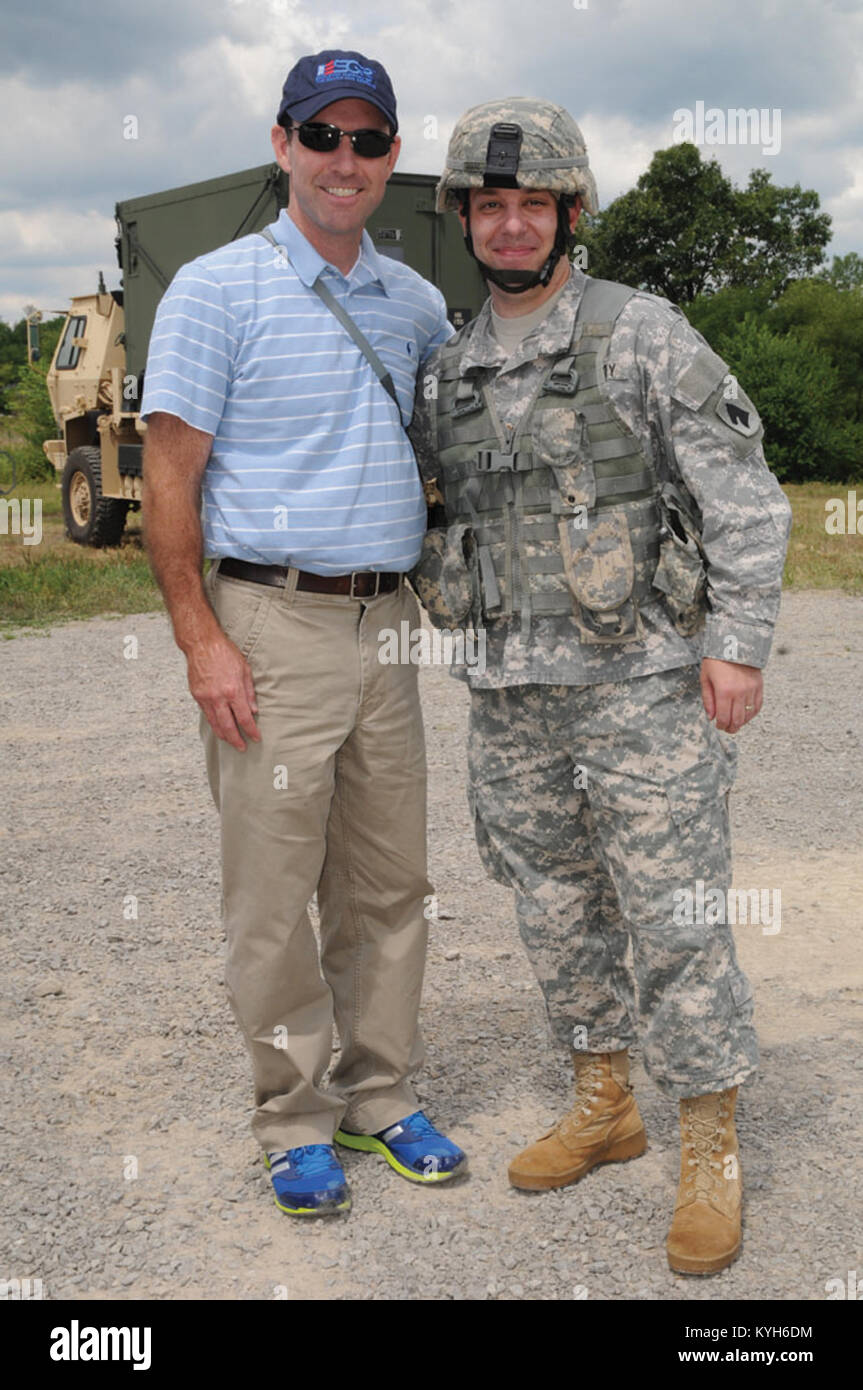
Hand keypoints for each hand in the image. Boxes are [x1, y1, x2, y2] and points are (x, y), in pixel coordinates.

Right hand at [186, 630, 259, 750]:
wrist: (201, 644)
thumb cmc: (225, 653)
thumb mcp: (245, 669)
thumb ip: (250, 692)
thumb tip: (254, 710)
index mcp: (233, 690)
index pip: (244, 718)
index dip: (251, 731)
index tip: (256, 738)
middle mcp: (218, 697)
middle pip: (228, 726)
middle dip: (236, 740)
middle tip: (242, 748)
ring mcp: (205, 697)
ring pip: (215, 723)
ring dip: (223, 735)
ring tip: (231, 741)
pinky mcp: (196, 695)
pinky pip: (206, 714)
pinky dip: (214, 723)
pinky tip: (219, 727)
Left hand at [699, 658, 762, 734]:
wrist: (734, 643)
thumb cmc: (716, 660)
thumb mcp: (705, 678)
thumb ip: (708, 700)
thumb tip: (711, 717)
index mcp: (724, 691)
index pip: (724, 717)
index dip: (721, 725)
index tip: (718, 726)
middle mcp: (739, 692)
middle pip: (737, 719)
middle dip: (731, 727)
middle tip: (727, 729)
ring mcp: (751, 689)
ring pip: (748, 714)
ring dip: (742, 722)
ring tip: (735, 723)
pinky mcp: (759, 686)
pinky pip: (758, 706)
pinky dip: (752, 713)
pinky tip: (746, 715)